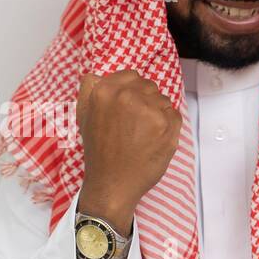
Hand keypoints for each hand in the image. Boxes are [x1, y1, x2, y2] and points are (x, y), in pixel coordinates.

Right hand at [75, 69, 181, 230]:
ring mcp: (150, 109)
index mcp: (104, 91)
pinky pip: (174, 114)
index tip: (127, 109)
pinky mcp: (167, 124)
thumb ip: (90, 90)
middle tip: (134, 125)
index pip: (130, 76)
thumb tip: (97, 75)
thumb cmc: (98, 151)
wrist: (112, 184)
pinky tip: (154, 140)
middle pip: (148, 86)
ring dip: (157, 113)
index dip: (130, 92)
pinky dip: (168, 125)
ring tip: (143, 134)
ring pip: (162, 100)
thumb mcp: (84, 116)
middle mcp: (128, 95)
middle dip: (144, 102)